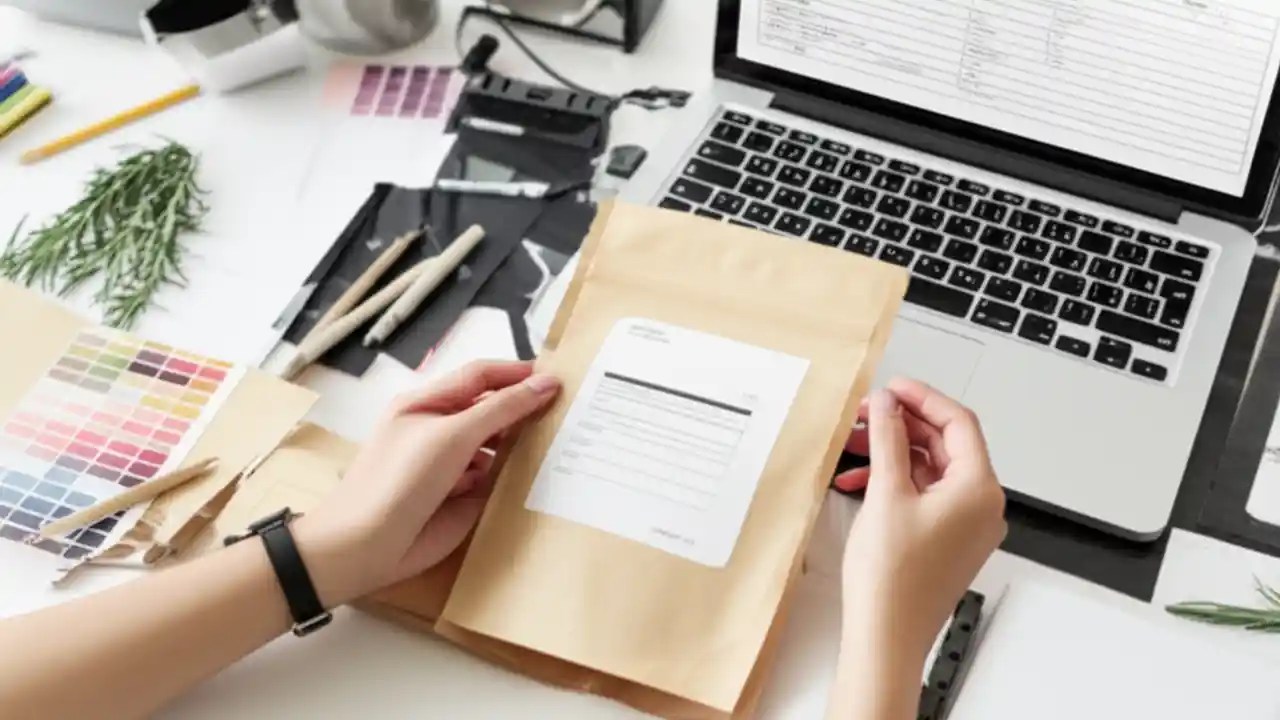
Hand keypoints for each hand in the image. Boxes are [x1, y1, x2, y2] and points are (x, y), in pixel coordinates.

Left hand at [295, 361, 560, 606]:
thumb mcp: (453, 435)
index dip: (518, 374)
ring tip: (563, 444)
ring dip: (523, 444)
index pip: (481, 376)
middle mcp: (441, 430)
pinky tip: (541, 478)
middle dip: (525, 410)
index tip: (559, 379)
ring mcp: (452, 465)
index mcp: (429, 403)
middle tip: (571, 412)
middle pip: (491, 409)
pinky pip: (496, 479)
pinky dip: (514, 476)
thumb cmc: (401, 480)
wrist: (367, 545)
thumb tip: (547, 384)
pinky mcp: (462, 497)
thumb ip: (501, 409)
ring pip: (497, 446)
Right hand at [836, 379, 1005, 666]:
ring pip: (932, 470)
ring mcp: (966, 525)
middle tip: (867, 413)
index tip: (893, 387)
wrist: (886, 634)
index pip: (958, 422)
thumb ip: (887, 439)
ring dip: (893, 454)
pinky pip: (926, 495)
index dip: (923, 398)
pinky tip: (861, 481)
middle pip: (946, 444)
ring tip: (856, 446)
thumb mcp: (886, 493)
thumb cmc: (893, 579)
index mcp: (979, 489)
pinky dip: (896, 482)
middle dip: (902, 426)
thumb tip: (887, 405)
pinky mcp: (948, 540)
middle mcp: (981, 506)